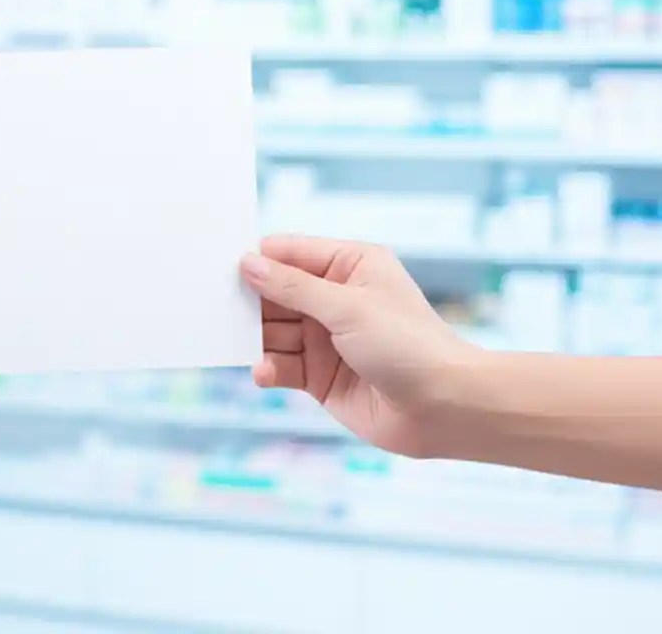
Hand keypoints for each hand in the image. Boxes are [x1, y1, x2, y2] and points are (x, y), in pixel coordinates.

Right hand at [240, 236, 478, 456]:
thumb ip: (293, 287)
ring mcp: (327, 338)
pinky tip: (263, 373)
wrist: (444, 408)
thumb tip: (248, 264)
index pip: (290, 253)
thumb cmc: (409, 345)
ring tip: (237, 345)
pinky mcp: (321, 376)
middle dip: (250, 302)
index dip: (258, 259)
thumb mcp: (347, 307)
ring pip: (274, 331)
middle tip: (217, 309)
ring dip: (255, 339)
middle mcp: (336, 298)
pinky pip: (282, 366)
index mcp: (350, 265)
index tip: (220, 266)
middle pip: (276, 293)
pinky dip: (269, 368)